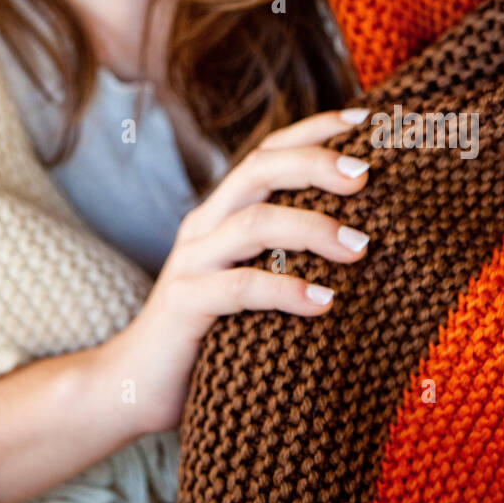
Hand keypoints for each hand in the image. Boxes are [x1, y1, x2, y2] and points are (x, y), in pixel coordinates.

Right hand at [100, 107, 371, 435]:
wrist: (136, 381)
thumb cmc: (210, 329)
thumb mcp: (251, 278)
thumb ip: (287, 251)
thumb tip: (367, 236)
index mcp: (222, 211)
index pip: (268, 151)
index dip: (314, 130)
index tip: (366, 121)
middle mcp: (205, 225)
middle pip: (258, 170)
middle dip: (314, 163)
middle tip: (366, 174)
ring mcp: (192, 262)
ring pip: (253, 223)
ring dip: (311, 228)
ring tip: (360, 247)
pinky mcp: (186, 304)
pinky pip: (240, 287)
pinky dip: (285, 289)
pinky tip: (324, 301)